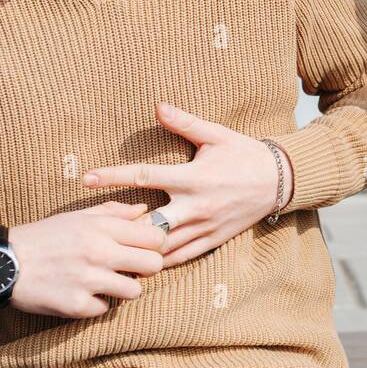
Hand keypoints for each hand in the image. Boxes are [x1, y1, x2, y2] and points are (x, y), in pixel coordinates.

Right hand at [4, 201, 167, 318]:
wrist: (1, 263)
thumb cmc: (43, 237)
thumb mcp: (76, 216)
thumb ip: (113, 212)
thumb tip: (144, 212)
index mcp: (101, 228)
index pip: (155, 238)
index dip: (154, 245)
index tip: (142, 249)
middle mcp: (98, 252)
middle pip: (154, 265)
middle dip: (146, 269)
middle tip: (129, 269)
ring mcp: (88, 280)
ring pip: (134, 291)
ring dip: (123, 289)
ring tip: (104, 283)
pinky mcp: (75, 306)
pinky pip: (105, 309)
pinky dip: (96, 304)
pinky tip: (81, 294)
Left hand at [81, 101, 291, 268]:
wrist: (281, 181)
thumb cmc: (245, 154)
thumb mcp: (217, 135)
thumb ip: (185, 123)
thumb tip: (157, 106)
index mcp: (193, 177)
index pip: (145, 177)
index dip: (113, 177)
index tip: (86, 178)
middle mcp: (196, 205)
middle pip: (149, 222)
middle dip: (119, 226)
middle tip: (91, 228)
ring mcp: (205, 226)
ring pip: (163, 245)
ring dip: (136, 248)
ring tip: (109, 249)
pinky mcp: (213, 239)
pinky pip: (182, 256)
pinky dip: (159, 260)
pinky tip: (141, 261)